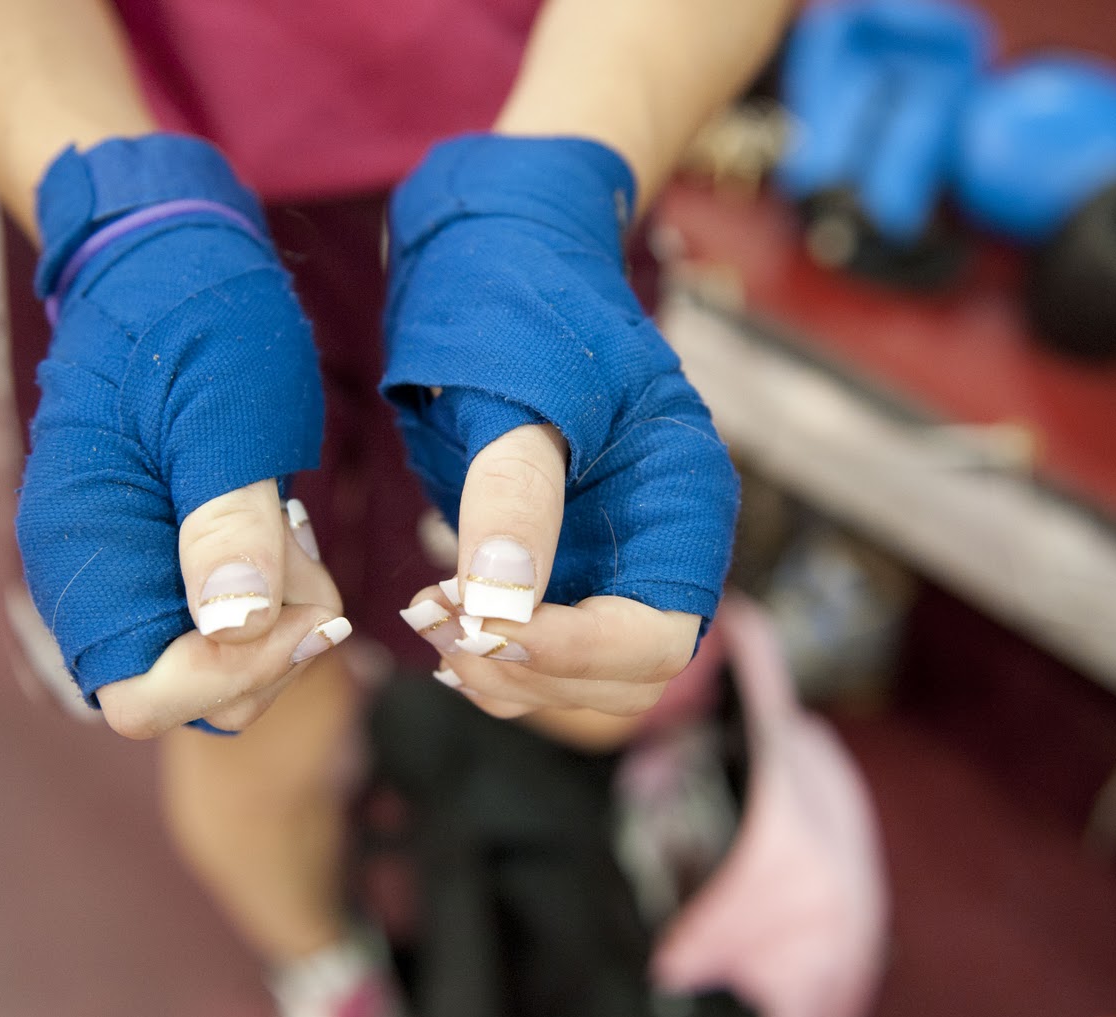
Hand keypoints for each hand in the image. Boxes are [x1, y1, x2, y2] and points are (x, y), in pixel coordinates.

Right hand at [16, 134, 348, 735]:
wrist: (169, 256)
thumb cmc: (193, 319)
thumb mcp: (224, 415)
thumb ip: (227, 525)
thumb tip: (232, 631)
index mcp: (84, 546)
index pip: (144, 697)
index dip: (233, 673)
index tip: (304, 612)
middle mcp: (92, 574)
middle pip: (187, 693)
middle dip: (267, 646)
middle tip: (303, 545)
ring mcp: (125, 566)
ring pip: (217, 661)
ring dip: (276, 617)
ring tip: (291, 520)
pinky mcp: (159, 554)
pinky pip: (222, 616)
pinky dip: (268, 591)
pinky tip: (281, 522)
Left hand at [382, 135, 738, 715]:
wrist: (493, 242)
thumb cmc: (513, 295)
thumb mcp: (516, 385)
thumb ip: (515, 496)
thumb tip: (502, 607)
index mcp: (685, 494)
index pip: (659, 636)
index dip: (572, 655)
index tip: (480, 630)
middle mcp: (663, 536)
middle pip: (626, 675)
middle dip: (533, 672)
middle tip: (440, 627)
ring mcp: (617, 550)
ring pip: (583, 676)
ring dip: (507, 673)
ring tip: (431, 621)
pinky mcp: (568, 555)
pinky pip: (545, 642)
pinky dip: (495, 651)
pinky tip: (443, 613)